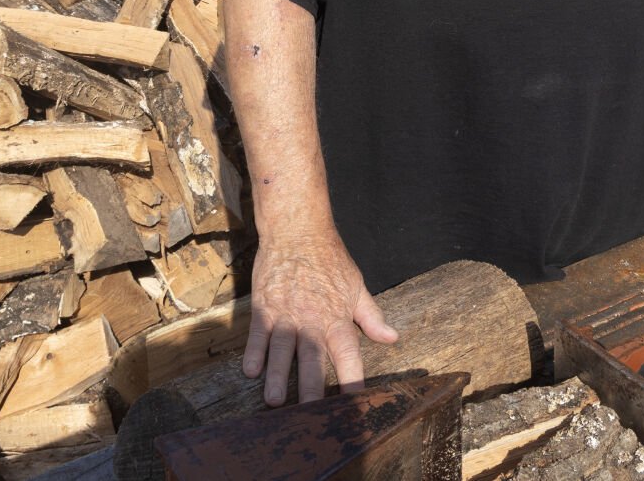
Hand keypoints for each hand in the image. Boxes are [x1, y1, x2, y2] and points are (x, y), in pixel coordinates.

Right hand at [241, 229, 398, 405]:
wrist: (297, 230)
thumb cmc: (329, 259)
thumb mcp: (356, 285)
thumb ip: (372, 316)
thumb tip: (392, 338)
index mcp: (337, 317)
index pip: (347, 352)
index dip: (351, 377)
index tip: (354, 401)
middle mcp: (311, 319)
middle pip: (312, 358)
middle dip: (310, 387)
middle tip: (308, 414)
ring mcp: (285, 313)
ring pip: (281, 350)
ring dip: (277, 375)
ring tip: (274, 400)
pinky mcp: (264, 306)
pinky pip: (258, 334)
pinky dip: (254, 352)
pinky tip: (250, 371)